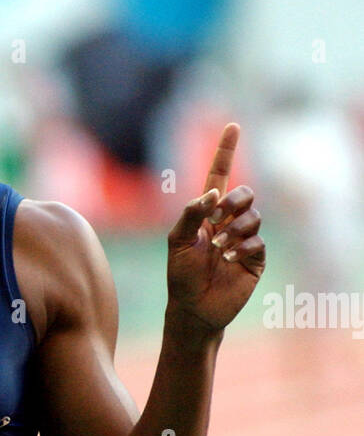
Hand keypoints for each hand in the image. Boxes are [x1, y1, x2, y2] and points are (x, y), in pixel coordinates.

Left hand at [166, 122, 266, 332]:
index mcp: (207, 214)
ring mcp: (244, 240)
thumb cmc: (180, 276)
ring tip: (218, 249)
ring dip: (234, 230)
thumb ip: (191, 213)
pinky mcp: (255, 259)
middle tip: (217, 219)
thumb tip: (214, 193)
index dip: (226, 151)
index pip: (219, 176)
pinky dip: (241, 248)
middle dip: (234, 202)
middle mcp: (228, 222)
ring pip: (253, 217)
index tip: (233, 126)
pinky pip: (257, 241)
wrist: (193, 309)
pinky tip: (228, 261)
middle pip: (245, 193)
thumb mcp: (177, 241)